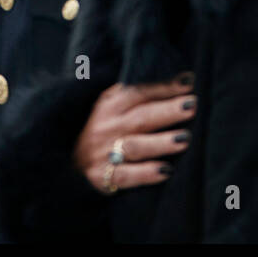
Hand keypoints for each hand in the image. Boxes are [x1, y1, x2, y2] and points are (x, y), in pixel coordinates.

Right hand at [73, 76, 194, 193]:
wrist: (65, 163)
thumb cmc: (96, 130)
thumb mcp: (105, 106)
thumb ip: (130, 94)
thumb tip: (172, 79)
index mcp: (108, 105)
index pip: (138, 92)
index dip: (162, 87)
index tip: (188, 82)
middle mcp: (108, 127)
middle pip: (141, 117)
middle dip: (167, 111)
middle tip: (191, 105)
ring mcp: (104, 153)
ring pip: (135, 146)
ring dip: (161, 142)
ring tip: (185, 138)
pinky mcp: (102, 177)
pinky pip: (126, 175)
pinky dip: (146, 174)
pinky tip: (166, 171)